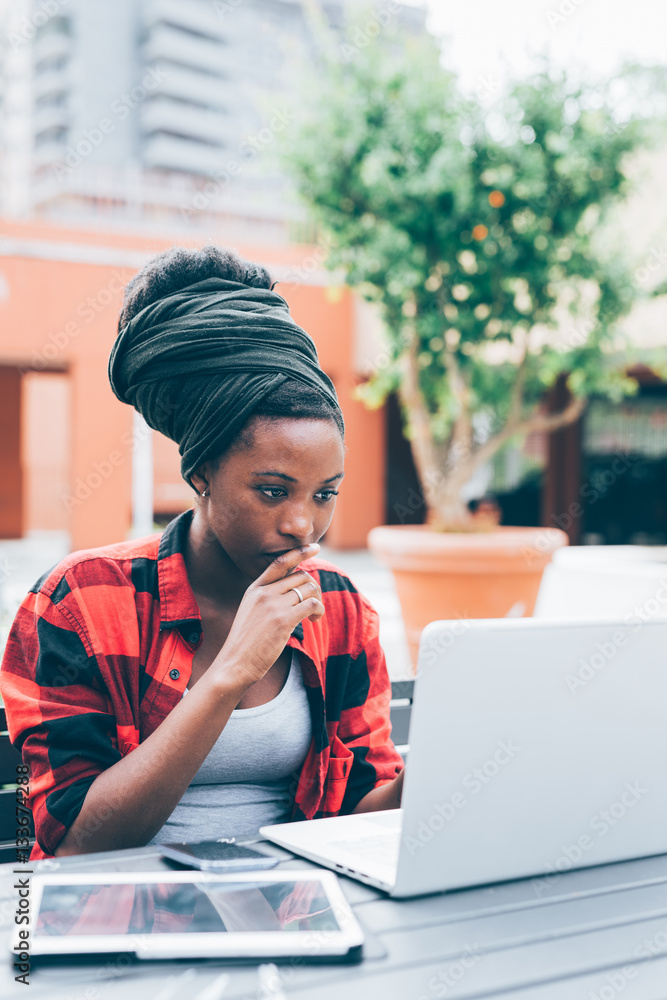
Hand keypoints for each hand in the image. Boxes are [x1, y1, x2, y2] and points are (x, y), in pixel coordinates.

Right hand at [212, 544, 323, 690]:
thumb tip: (295, 590)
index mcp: (254, 588)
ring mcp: (273, 605)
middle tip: (314, 605)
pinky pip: (312, 604)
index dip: (299, 552)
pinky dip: (319, 610)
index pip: (280, 562)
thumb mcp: (251, 612)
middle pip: (301, 576)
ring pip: (309, 588)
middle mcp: (264, 592)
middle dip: (313, 587)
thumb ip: (268, 598)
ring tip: (314, 616)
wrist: (235, 664)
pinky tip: (314, 620)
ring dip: (318, 600)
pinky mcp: (283, 619)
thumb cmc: (246, 643)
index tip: (315, 547)